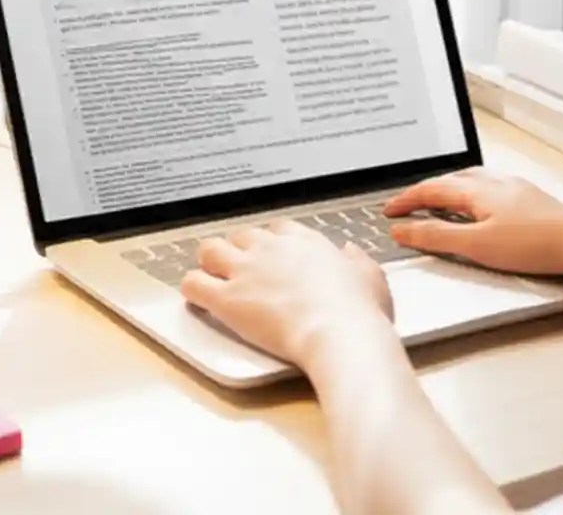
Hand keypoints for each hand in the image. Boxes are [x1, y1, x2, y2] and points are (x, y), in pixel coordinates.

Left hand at [180, 221, 393, 367]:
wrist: (339, 333)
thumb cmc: (357, 312)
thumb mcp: (370, 277)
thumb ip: (356, 261)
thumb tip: (349, 252)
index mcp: (305, 242)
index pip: (277, 229)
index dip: (271, 243)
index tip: (273, 256)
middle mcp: (271, 249)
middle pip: (240, 235)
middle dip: (239, 251)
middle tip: (242, 271)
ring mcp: (246, 271)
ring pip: (210, 250)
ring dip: (209, 262)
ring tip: (212, 278)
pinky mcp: (227, 298)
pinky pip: (194, 283)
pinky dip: (192, 289)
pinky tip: (196, 297)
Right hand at [384, 167, 562, 276]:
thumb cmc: (533, 245)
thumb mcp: (476, 246)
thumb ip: (436, 237)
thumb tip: (402, 230)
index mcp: (477, 189)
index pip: (430, 189)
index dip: (406, 200)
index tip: (387, 212)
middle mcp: (494, 181)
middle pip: (449, 179)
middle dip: (423, 192)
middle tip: (405, 207)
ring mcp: (513, 186)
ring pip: (470, 179)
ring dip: (446, 189)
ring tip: (435, 202)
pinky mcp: (528, 197)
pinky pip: (487, 186)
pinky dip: (468, 193)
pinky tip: (476, 207)